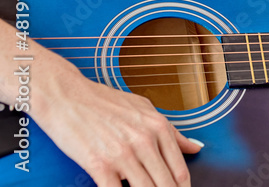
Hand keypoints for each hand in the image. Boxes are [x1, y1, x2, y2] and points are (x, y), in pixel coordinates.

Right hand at [30, 58, 202, 186]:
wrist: (67, 96)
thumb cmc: (104, 101)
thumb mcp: (145, 109)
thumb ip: (172, 132)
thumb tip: (195, 148)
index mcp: (159, 127)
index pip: (180, 171)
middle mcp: (144, 141)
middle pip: (165, 185)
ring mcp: (122, 154)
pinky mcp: (98, 165)